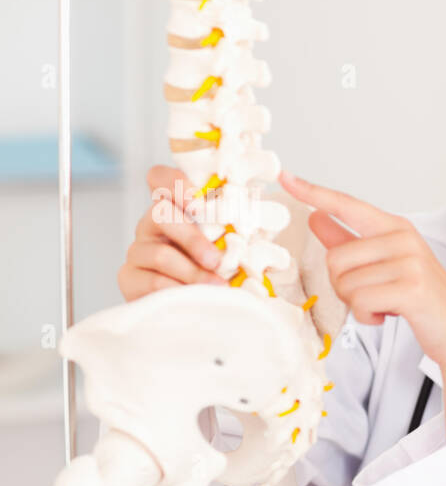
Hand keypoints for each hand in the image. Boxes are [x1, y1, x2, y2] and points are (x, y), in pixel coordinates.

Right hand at [118, 165, 228, 302]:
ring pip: (160, 254)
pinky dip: (179, 291)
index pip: (160, 178)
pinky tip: (195, 299)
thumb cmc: (216, 269)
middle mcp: (151, 224)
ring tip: (218, 287)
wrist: (193, 308)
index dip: (175, 182)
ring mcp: (138, 251)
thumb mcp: (231, 243)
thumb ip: (240, 224)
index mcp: (174, 208)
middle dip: (193, 238)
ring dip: (193, 272)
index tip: (198, 202)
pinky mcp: (130, 278)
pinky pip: (152, 281)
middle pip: (161, 214)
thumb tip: (275, 199)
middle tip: (217, 260)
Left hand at [277, 169, 445, 371]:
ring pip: (346, 284)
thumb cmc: (420, 299)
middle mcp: (403, 238)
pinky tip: (388, 315)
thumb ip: (349, 241)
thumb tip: (315, 217)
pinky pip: (361, 302)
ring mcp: (409, 262)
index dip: (314, 192)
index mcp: (395, 228)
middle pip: (336, 259)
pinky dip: (368, 316)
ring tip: (385, 305)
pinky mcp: (411, 288)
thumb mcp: (385, 265)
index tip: (285, 177)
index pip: (347, 206)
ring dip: (358, 305)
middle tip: (373, 296)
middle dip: (345, 287)